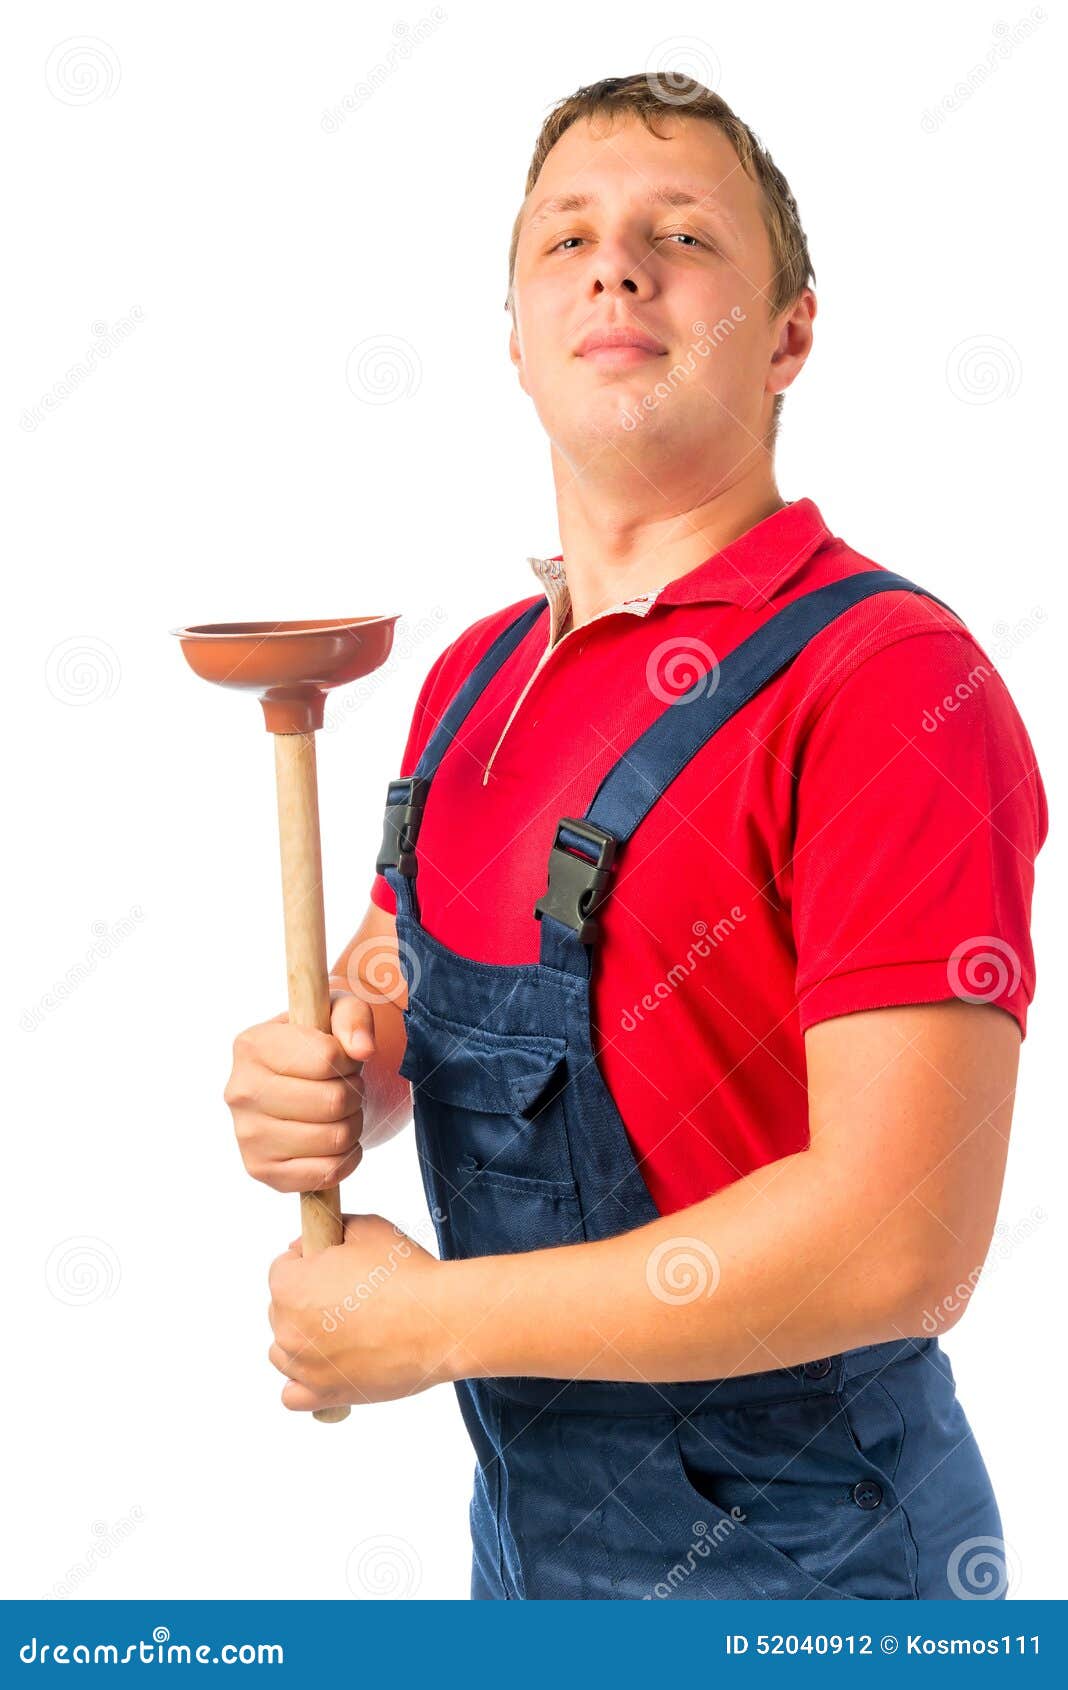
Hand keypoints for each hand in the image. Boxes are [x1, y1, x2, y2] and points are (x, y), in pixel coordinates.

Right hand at [223, 989, 373, 1191]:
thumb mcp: (337, 1012)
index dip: (349, 1060)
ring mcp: (247, 1135)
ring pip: (334, 1137)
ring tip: (339, 1112)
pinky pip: (326, 1173)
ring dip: (353, 1124)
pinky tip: (333, 1140)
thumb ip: (353, 1016)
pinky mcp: (261, 1170)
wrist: (300, 1085)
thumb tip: (362, 1049)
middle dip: (354, 1093)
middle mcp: (240, 1090)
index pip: (327, 1057)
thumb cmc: (319, 1044)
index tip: (341, 1058)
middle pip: (333, 1101)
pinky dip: (346, 1157)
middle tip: (346, 1088)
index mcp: (252, 1045)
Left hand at [267, 1214, 448, 1410]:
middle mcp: (289, 1328)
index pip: (282, 1269)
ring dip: (304, 1340)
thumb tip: (308, 1247)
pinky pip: (292, 1396)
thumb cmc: (408, 1275)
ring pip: (283, 1351)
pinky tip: (327, 1368)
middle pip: (282, 1310)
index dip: (310, 1263)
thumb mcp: (368, 1228)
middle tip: (349, 1297)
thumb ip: (330, 1228)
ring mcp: (305, 1366)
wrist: (440, 1321)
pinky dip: (303, 1383)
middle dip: (307, 1300)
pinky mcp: (326, 1395)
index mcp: (291, 1286)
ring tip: (342, 1332)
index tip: (336, 1267)